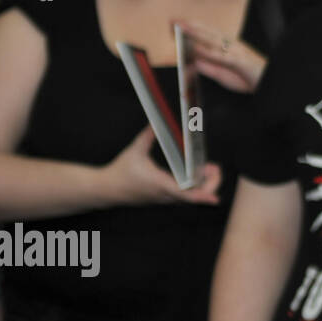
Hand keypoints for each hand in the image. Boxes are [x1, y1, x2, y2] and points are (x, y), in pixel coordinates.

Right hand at [101, 126, 221, 206]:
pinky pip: (185, 195)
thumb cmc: (120, 170)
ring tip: (209, 167)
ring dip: (204, 184)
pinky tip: (197, 172)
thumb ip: (148, 136)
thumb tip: (156, 122)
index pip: (185, 194)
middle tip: (214, 167)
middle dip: (210, 184)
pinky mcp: (164, 198)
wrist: (106, 190)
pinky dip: (195, 186)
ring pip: (191, 196)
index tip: (215, 199)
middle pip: (195, 197)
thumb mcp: (134, 150)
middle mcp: (165, 194)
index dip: (202, 196)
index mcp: (159, 184)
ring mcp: (165, 198)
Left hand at [175, 18, 266, 93]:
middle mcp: (232, 46)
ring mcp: (237, 52)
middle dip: (191, 27)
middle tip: (174, 21)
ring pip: (214, 41)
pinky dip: (210, 52)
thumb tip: (194, 62)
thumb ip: (209, 69)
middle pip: (208, 34)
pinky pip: (223, 56)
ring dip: (198, 34)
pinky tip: (198, 49)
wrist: (271, 82)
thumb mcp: (224, 76)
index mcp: (229, 47)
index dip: (193, 28)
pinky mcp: (241, 62)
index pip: (208, 35)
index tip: (177, 24)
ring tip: (183, 29)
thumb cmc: (249, 78)